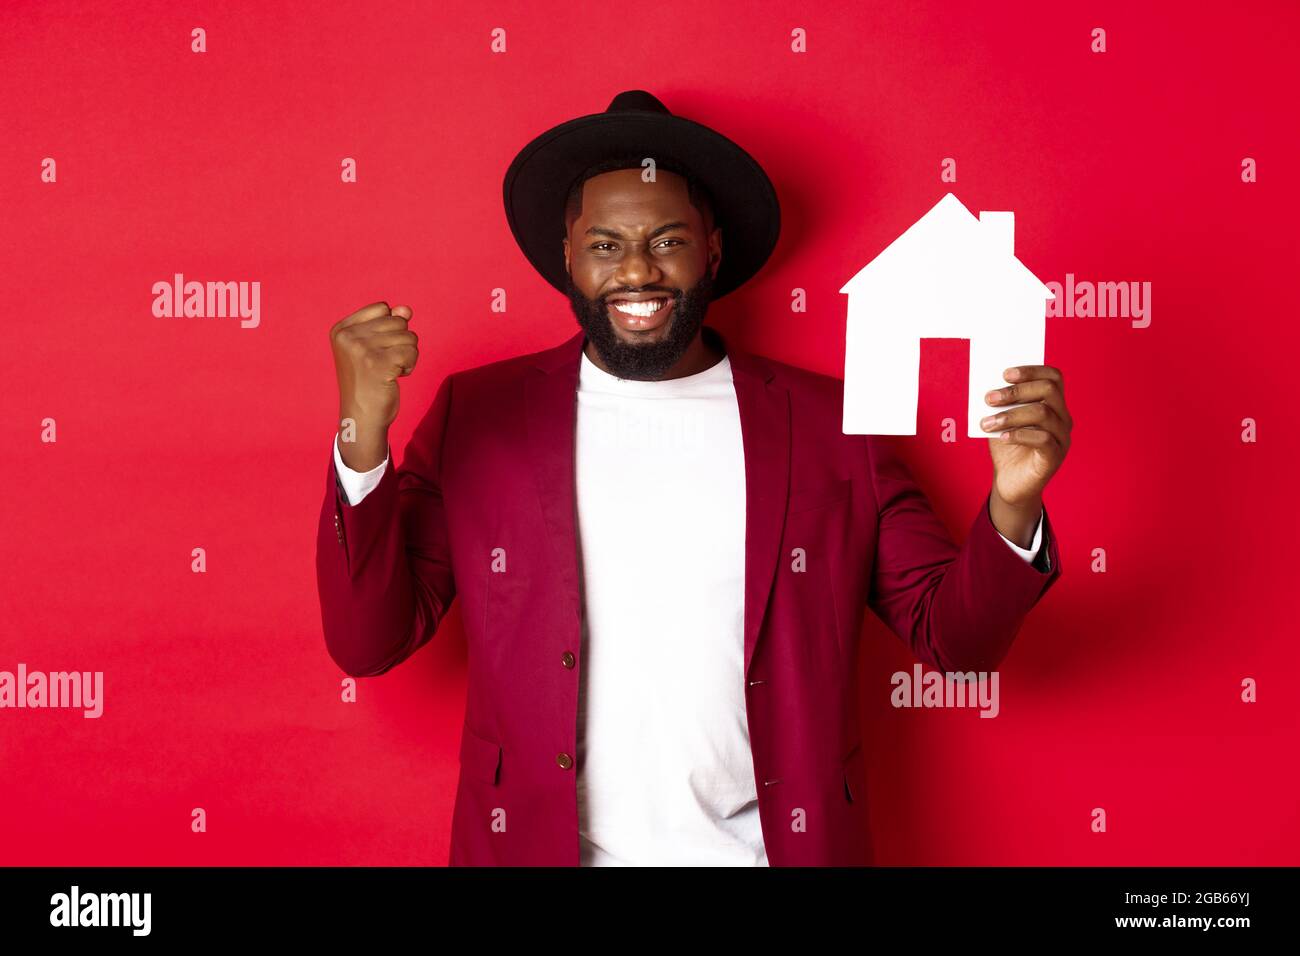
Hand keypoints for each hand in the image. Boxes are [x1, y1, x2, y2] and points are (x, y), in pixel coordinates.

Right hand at [329, 301, 417, 469]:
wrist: (361, 416)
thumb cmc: (369, 381)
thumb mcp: (374, 347)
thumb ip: (389, 323)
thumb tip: (406, 309)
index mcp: (341, 329)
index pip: (383, 308)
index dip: (390, 329)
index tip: (376, 350)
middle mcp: (348, 336)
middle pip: (398, 321)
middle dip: (400, 343)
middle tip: (384, 364)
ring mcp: (362, 349)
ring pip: (409, 336)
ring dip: (407, 356)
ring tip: (388, 370)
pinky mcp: (378, 363)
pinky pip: (412, 352)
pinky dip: (410, 366)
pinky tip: (394, 377)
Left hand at [980, 364, 1071, 513]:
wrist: (1009, 482)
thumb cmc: (1006, 447)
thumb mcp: (1001, 420)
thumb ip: (1000, 404)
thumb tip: (989, 386)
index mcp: (1053, 404)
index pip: (1053, 377)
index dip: (1031, 370)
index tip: (1005, 373)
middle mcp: (1063, 417)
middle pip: (1048, 390)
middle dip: (1016, 391)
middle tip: (989, 398)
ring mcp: (1062, 437)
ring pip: (1043, 413)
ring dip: (1010, 415)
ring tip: (986, 423)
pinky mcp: (1055, 456)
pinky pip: (1043, 439)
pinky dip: (1019, 435)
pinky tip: (1002, 437)